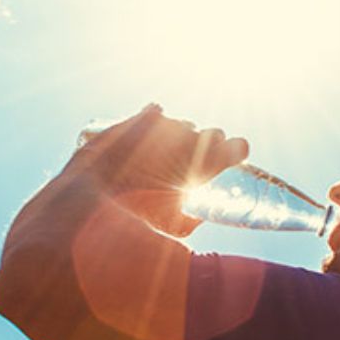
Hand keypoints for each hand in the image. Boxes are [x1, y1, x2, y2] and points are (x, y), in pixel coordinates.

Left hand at [67, 104, 249, 237]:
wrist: (100, 188)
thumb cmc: (139, 212)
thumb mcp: (171, 226)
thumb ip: (192, 221)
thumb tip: (197, 218)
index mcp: (207, 161)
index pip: (239, 146)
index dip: (236, 151)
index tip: (230, 158)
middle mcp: (193, 137)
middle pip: (214, 134)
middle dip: (209, 146)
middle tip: (196, 163)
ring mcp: (169, 125)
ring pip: (184, 125)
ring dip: (181, 137)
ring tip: (164, 157)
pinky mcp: (144, 118)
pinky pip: (156, 113)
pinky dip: (154, 124)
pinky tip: (149, 136)